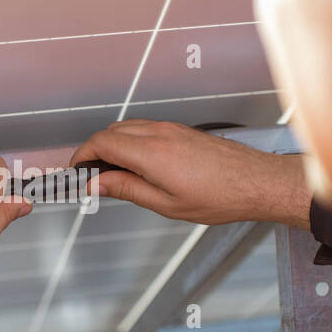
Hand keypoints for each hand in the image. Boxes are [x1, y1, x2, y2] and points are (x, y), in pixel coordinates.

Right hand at [69, 119, 311, 226]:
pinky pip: (145, 129)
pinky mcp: (181, 130)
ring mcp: (170, 128)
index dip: (82, 157)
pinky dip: (131, 142)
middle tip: (90, 177)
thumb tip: (96, 185)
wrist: (255, 182)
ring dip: (112, 145)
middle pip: (110, 132)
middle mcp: (158, 133)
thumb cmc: (218, 196)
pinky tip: (136, 164)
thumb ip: (126, 190)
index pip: (100, 143)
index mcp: (150, 153)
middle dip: (94, 151)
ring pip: (127, 128)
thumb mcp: (165, 204)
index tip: (76, 172)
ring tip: (112, 173)